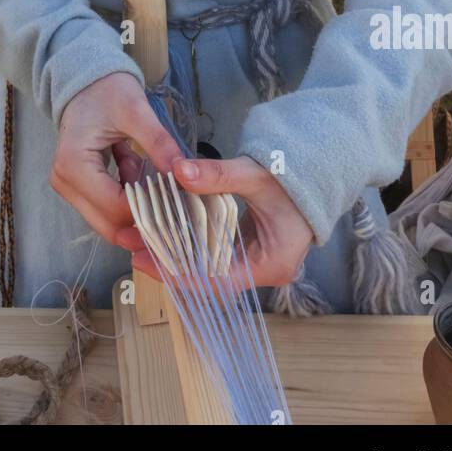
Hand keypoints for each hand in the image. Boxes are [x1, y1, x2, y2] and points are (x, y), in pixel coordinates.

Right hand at [50, 72, 182, 246]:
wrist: (87, 81)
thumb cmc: (108, 90)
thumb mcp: (137, 111)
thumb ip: (159, 143)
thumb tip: (184, 174)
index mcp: (74, 165)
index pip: (116, 208)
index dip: (150, 211)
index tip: (179, 199)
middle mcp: (65, 183)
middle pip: (109, 225)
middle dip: (145, 219)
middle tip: (175, 201)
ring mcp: (69, 188)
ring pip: (110, 221)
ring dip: (137, 205)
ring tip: (146, 168)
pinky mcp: (77, 188)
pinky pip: (108, 208)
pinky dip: (128, 195)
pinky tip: (133, 166)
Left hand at [116, 153, 313, 290]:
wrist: (318, 168)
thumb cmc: (294, 176)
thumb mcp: (255, 174)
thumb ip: (218, 175)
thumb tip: (179, 170)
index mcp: (272, 264)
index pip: (218, 282)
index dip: (180, 273)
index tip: (147, 260)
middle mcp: (264, 270)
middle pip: (209, 276)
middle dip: (170, 261)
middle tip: (133, 245)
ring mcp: (257, 260)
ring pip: (209, 265)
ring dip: (177, 251)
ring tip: (140, 237)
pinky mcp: (250, 248)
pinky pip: (215, 251)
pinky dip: (191, 241)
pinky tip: (166, 229)